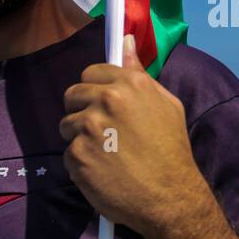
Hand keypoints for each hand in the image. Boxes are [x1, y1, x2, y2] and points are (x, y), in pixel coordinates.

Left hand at [60, 35, 212, 238]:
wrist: (170, 197)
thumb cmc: (172, 150)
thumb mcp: (167, 104)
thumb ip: (139, 72)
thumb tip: (124, 41)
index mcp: (129, 84)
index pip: (92, 72)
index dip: (95, 87)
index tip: (101, 102)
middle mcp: (106, 101)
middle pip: (72, 94)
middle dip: (82, 110)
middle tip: (101, 130)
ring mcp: (88, 128)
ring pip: (66, 125)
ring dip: (80, 138)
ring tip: (105, 153)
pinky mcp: (77, 155)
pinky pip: (68, 153)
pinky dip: (81, 163)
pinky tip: (102, 170)